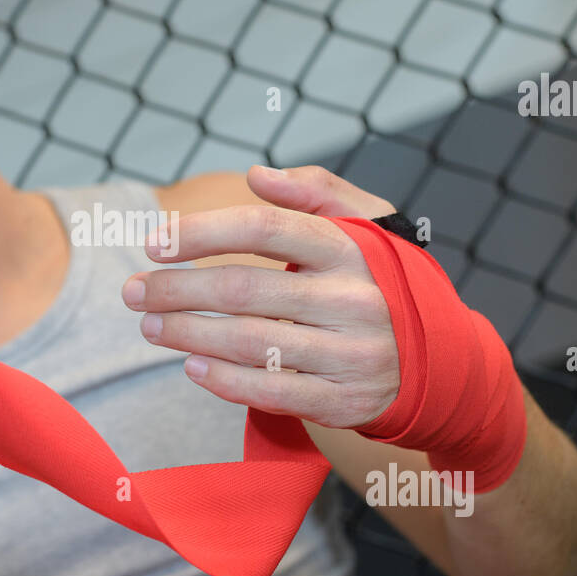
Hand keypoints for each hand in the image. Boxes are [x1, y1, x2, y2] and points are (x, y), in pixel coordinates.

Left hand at [122, 164, 400, 429]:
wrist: (444, 362)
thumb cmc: (386, 281)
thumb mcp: (370, 223)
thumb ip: (316, 190)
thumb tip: (257, 175)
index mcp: (352, 248)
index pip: (264, 229)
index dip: (202, 232)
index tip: (154, 242)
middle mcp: (351, 299)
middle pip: (244, 288)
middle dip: (176, 289)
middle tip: (132, 291)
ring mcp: (348, 353)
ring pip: (248, 341)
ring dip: (186, 333)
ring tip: (149, 325)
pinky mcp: (343, 400)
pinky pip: (270, 391)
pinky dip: (223, 380)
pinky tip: (191, 366)